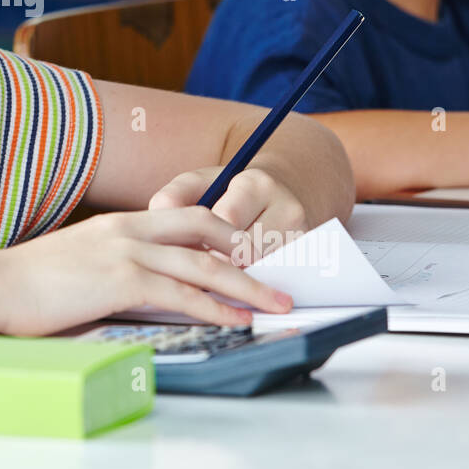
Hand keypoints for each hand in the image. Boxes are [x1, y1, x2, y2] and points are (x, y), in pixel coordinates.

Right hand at [0, 204, 292, 336]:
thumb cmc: (28, 284)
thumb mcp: (78, 263)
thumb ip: (112, 267)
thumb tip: (138, 289)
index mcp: (120, 223)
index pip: (186, 216)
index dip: (225, 232)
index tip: (251, 253)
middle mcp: (129, 229)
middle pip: (208, 229)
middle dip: (250, 252)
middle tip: (279, 273)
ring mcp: (126, 251)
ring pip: (204, 262)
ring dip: (247, 285)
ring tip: (275, 303)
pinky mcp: (120, 280)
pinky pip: (182, 291)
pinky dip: (215, 305)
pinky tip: (236, 319)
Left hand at [149, 165, 309, 265]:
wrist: (276, 194)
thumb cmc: (227, 193)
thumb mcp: (198, 184)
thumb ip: (173, 197)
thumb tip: (159, 219)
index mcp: (256, 184)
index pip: (227, 221)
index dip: (202, 242)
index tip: (185, 254)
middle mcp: (287, 207)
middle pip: (246, 252)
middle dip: (217, 265)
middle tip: (195, 273)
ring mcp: (303, 236)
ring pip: (261, 271)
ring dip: (234, 278)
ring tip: (213, 276)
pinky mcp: (309, 259)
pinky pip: (275, 280)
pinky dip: (252, 284)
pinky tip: (235, 281)